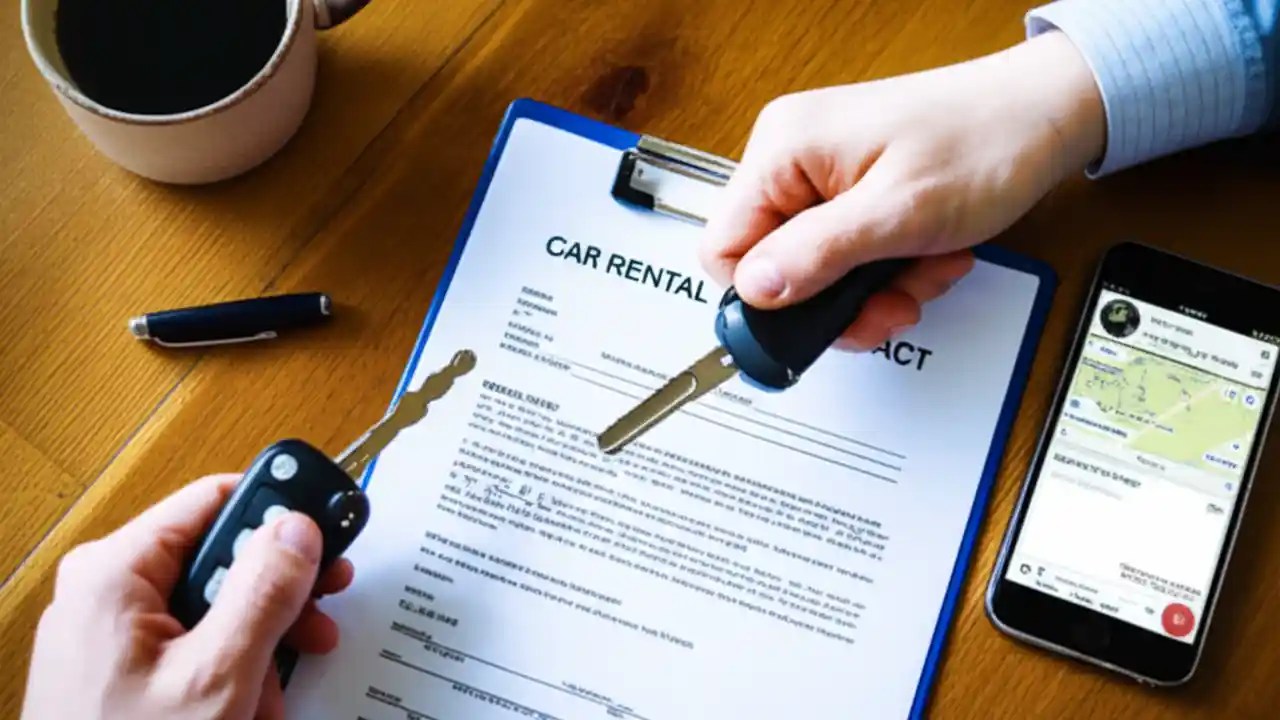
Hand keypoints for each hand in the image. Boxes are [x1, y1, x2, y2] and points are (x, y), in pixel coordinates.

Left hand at [21, 474, 354, 718]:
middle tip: (316, 622)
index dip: (278, 512)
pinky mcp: (123, 666)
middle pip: (220, 557)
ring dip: (257, 648)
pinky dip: (228, 672)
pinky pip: (193, 644)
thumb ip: (263, 594)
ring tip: (269, 693)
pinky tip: (243, 707)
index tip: (328, 533)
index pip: (214, 499)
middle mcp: (108, 589)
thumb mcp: (216, 675)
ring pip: (214, 607)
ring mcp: (113, 630)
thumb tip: (297, 528)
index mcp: (115, 571)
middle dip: (273, 602)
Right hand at [701, 31, 1103, 349]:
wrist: (1044, 116)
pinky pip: (846, 252)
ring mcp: (821, 173)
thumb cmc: (985, 141)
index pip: (725, 248)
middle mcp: (791, 157)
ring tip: (920, 271)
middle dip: (837, 297)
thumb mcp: (898, 213)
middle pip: (773, 264)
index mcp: (783, 150)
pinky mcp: (850, 189)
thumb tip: (755, 291)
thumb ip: (818, 254)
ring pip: (815, 268)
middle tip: (886, 305)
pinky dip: (888, 268)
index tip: (819, 318)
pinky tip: (925, 255)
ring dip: (872, 287)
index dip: (767, 297)